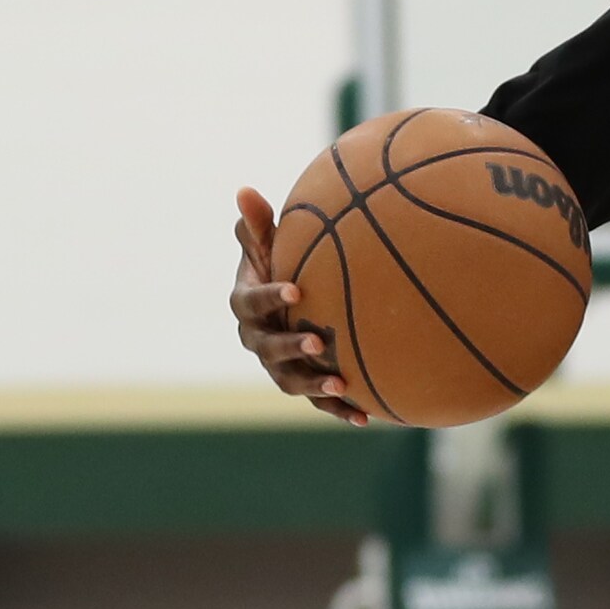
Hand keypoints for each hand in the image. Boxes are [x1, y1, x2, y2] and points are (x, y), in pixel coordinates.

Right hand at [226, 187, 364, 424]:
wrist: (295, 300)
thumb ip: (257, 224)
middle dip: (291, 346)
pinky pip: (318, 402)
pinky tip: (364, 417)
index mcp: (245, 305)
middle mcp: (257, 339)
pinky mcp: (302, 384)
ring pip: (291, 381)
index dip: (270, 297)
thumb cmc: (280, 262)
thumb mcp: (268, 243)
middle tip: (317, 340)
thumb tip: (245, 190)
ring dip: (314, 384)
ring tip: (342, 382)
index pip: (251, 302)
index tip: (296, 289)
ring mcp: (278, 366)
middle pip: (268, 348)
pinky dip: (339, 410)